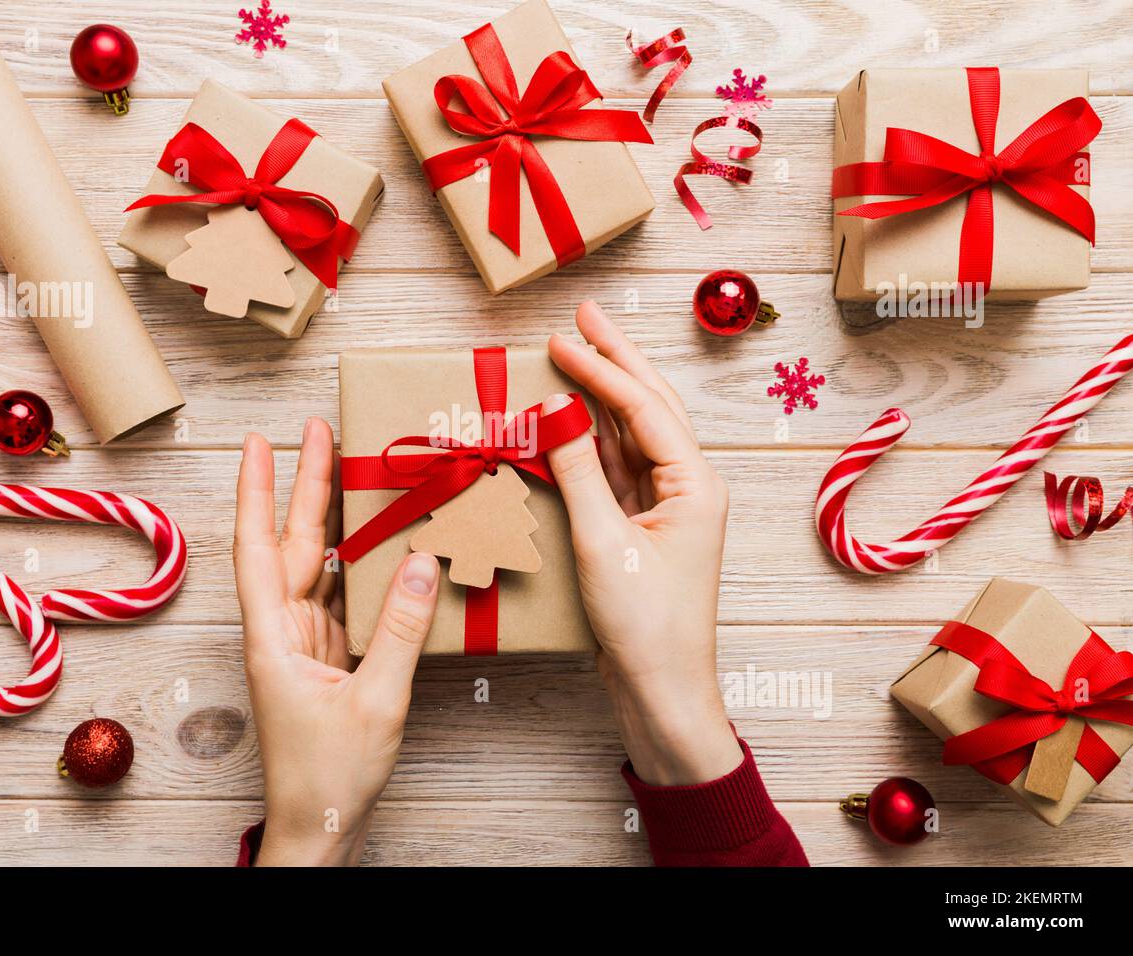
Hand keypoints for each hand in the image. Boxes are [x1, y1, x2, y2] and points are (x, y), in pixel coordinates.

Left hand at [234, 423, 440, 865]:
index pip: (257, 547)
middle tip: (321, 429)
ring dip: (335, 521)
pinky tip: (383, 541)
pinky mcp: (326, 657)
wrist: (318, 826)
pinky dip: (362, 567)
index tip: (258, 441)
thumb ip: (400, 630)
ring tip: (356, 470)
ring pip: (318, 567)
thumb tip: (425, 562)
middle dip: (306, 485)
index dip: (256, 490)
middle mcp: (282, 630)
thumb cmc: (329, 776)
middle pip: (292, 544)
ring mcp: (304, 642)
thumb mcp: (376, 701)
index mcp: (272, 637)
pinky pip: (343, 597)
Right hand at [545, 301, 742, 785]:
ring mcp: (667, 507)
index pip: (643, 408)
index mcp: (695, 484)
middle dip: (616, 360)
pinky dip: (589, 442)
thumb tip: (553, 411)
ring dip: (601, 395)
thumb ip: (578, 472)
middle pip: (648, 407)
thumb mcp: (604, 543)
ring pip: (631, 435)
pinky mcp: (643, 528)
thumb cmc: (646, 626)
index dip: (601, 368)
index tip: (562, 337)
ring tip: (574, 353)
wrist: (663, 691)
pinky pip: (615, 470)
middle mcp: (688, 487)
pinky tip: (568, 419)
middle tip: (583, 315)